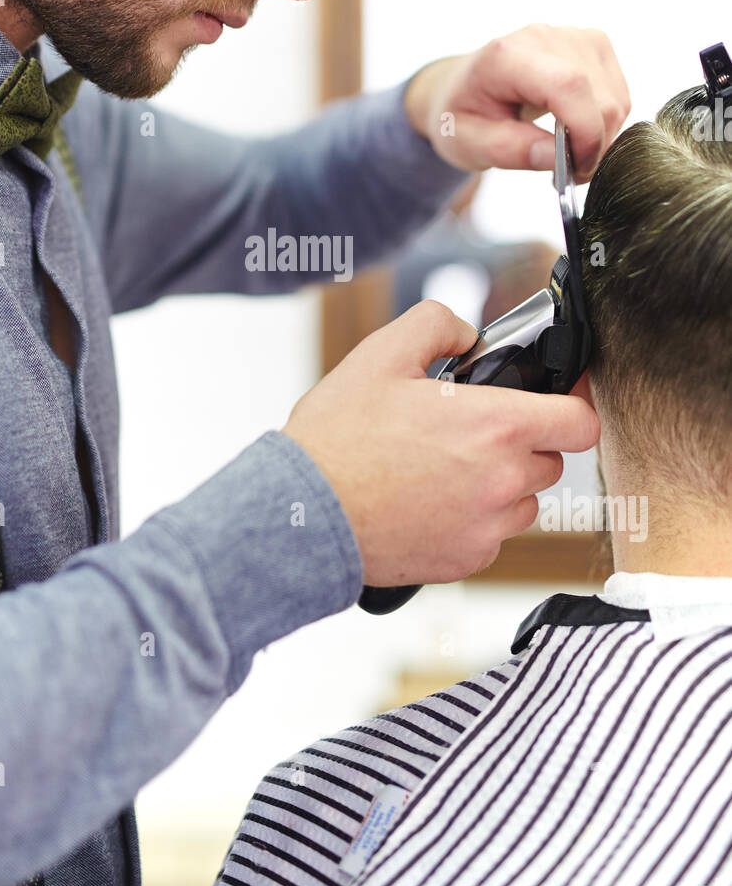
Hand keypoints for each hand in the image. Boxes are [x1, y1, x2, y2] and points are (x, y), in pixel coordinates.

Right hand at [282, 300, 599, 587]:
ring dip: (502, 484)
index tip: (559, 398)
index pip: (581, 421)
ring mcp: (488, 528)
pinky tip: (429, 501)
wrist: (304, 516)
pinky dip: (473, 519)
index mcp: (497, 425)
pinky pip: (492, 535)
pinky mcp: (467, 561)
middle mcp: (504, 480)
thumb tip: (467, 334)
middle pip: (552, 460)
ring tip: (446, 469)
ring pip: (525, 502)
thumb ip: (437, 324)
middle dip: (522, 442)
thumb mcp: (381, 354)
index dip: (574, 404)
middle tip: (472, 431)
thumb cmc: (338, 439)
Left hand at [404, 23, 630, 183]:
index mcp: (507, 56)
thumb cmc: (460, 114)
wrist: (462, 88)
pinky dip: (604, 123)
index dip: (584, 131)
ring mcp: (574, 37)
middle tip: (565, 171)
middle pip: (600, 97)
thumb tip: (557, 158)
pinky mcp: (593, 46)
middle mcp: (546, 37)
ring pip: (616, 99)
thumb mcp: (467, 143)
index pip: (569, 85)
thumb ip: (508, 150)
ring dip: (600, 136)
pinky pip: (618, 94)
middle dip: (592, 145)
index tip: (576, 168)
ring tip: (565, 152)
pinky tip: (575, 131)